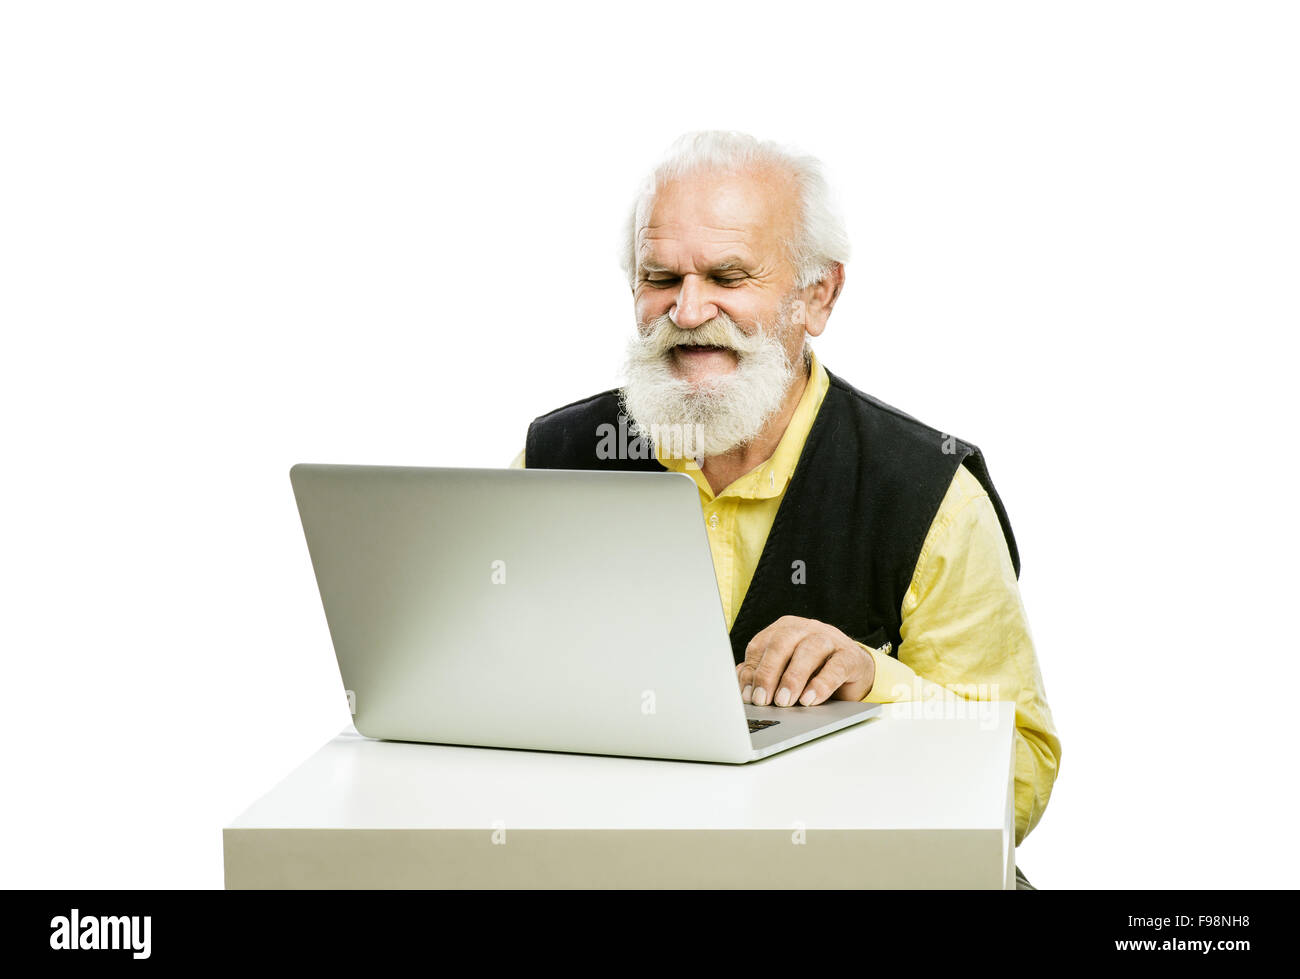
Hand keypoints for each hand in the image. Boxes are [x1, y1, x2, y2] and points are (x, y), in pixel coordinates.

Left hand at [736, 615, 875, 706]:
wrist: (853, 670)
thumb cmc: (813, 671)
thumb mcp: (784, 672)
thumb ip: (762, 675)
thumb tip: (744, 690)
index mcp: (783, 629)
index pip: (760, 645)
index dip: (752, 672)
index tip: (749, 696)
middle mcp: (805, 628)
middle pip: (781, 644)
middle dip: (769, 673)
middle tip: (764, 700)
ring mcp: (830, 639)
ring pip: (808, 651)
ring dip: (793, 678)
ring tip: (784, 701)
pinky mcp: (850, 656)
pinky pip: (836, 667)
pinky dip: (821, 684)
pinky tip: (810, 699)